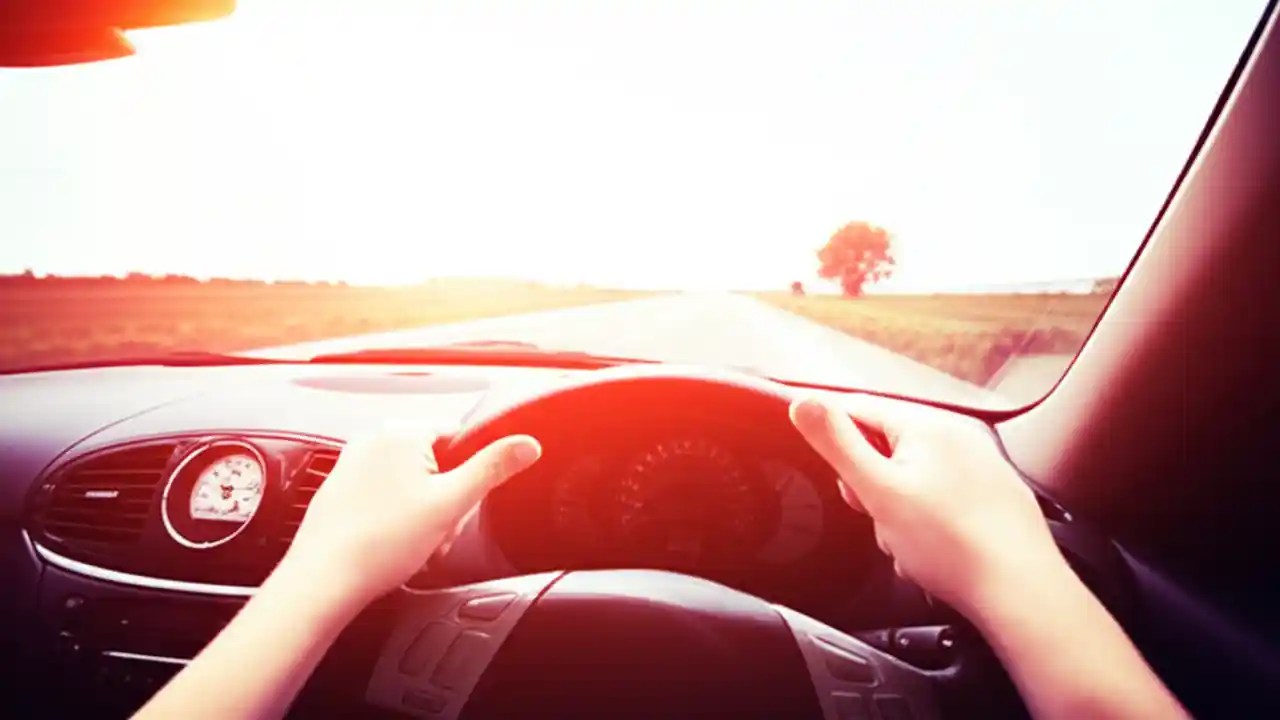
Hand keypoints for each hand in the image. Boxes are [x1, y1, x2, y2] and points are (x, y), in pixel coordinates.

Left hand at [279, 428, 540, 606]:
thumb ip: (492, 468)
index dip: (467, 475)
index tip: (458, 504)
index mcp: (401, 432)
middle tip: (435, 529)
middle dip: (443, 499)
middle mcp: (372, 439)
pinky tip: (390, 544)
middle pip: (435, 462)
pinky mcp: (340, 490)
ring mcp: (351, 464)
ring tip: (411, 541)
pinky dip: (394, 518)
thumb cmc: (380, 543)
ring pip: (410, 483)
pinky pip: (384, 497)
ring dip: (422, 512)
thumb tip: (527, 444)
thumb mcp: (451, 504)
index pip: (458, 436)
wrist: (324, 581)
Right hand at [789, 396, 1064, 615]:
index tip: (829, 470)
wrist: (1018, 591)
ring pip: (910, 482)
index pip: (859, 409)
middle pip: (885, 449)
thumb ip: (837, 444)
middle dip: (871, 487)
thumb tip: (804, 403)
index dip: (833, 439)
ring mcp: (978, 467)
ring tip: (908, 542)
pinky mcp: (991, 498)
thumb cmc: (953, 544)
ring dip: (896, 513)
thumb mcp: (878, 491)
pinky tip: (931, 551)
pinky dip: (925, 525)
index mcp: (928, 425)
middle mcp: (958, 437)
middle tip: (877, 515)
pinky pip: (938, 501)